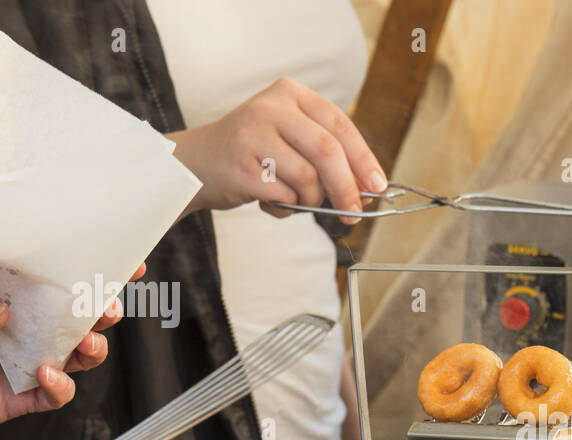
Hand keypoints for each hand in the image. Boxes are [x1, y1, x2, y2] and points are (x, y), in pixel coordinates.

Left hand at [0, 263, 144, 433]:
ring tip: (87, 344)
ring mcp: (29, 364)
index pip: (56, 286)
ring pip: (79, 357)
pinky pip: (56, 395)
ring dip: (92, 349)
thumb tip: (2, 313)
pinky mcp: (23, 398)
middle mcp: (28, 332)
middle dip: (102, 314)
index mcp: (12, 303)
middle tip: (107, 310)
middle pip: (80, 321)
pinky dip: (60, 387)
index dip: (92, 276)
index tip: (126, 266)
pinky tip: (47, 377)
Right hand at [167, 77, 386, 225]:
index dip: (364, 159)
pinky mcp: (242, 166)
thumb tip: (368, 189)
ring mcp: (253, 134)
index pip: (340, 126)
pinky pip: (284, 197)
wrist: (194, 163)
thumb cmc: (252, 155)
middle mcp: (271, 107)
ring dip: (311, 202)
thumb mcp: (290, 138)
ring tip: (296, 202)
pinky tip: (271, 203)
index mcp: (290, 93)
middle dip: (348, 188)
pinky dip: (286, 210)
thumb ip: (326, 155)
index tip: (378, 187)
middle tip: (354, 213)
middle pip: (328, 151)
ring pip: (308, 178)